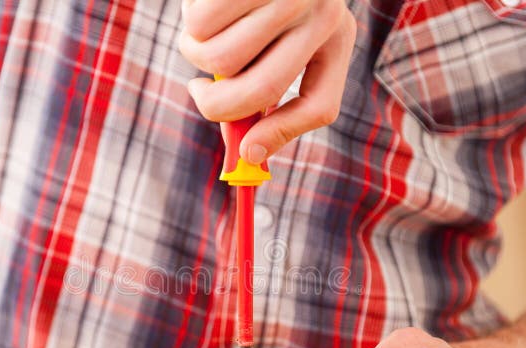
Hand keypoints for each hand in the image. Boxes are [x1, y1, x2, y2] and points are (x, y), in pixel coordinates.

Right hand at [179, 0, 355, 164]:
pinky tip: (205, 1)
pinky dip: (189, 20)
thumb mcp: (289, 40)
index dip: (279, 135)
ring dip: (195, 53)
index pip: (318, 105)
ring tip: (203, 29)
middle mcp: (320, 14)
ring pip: (218, 59)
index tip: (244, 151)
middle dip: (214, 105)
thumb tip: (248, 154)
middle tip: (196, 90)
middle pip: (257, 92)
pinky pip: (198, 23)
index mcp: (336, 38)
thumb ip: (272, 94)